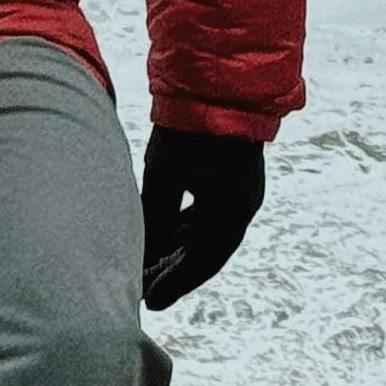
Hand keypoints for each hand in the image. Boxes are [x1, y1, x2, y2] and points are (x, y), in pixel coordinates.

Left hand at [140, 127, 266, 308]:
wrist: (218, 83)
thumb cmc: (189, 132)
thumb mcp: (164, 178)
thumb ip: (156, 219)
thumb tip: (144, 253)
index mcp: (232, 212)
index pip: (202, 263)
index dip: (176, 285)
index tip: (151, 302)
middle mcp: (242, 205)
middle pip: (207, 251)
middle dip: (176, 271)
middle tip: (147, 290)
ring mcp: (240, 189)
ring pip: (208, 231)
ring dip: (180, 249)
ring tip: (151, 264)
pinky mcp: (232, 174)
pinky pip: (209, 211)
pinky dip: (187, 226)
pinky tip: (166, 232)